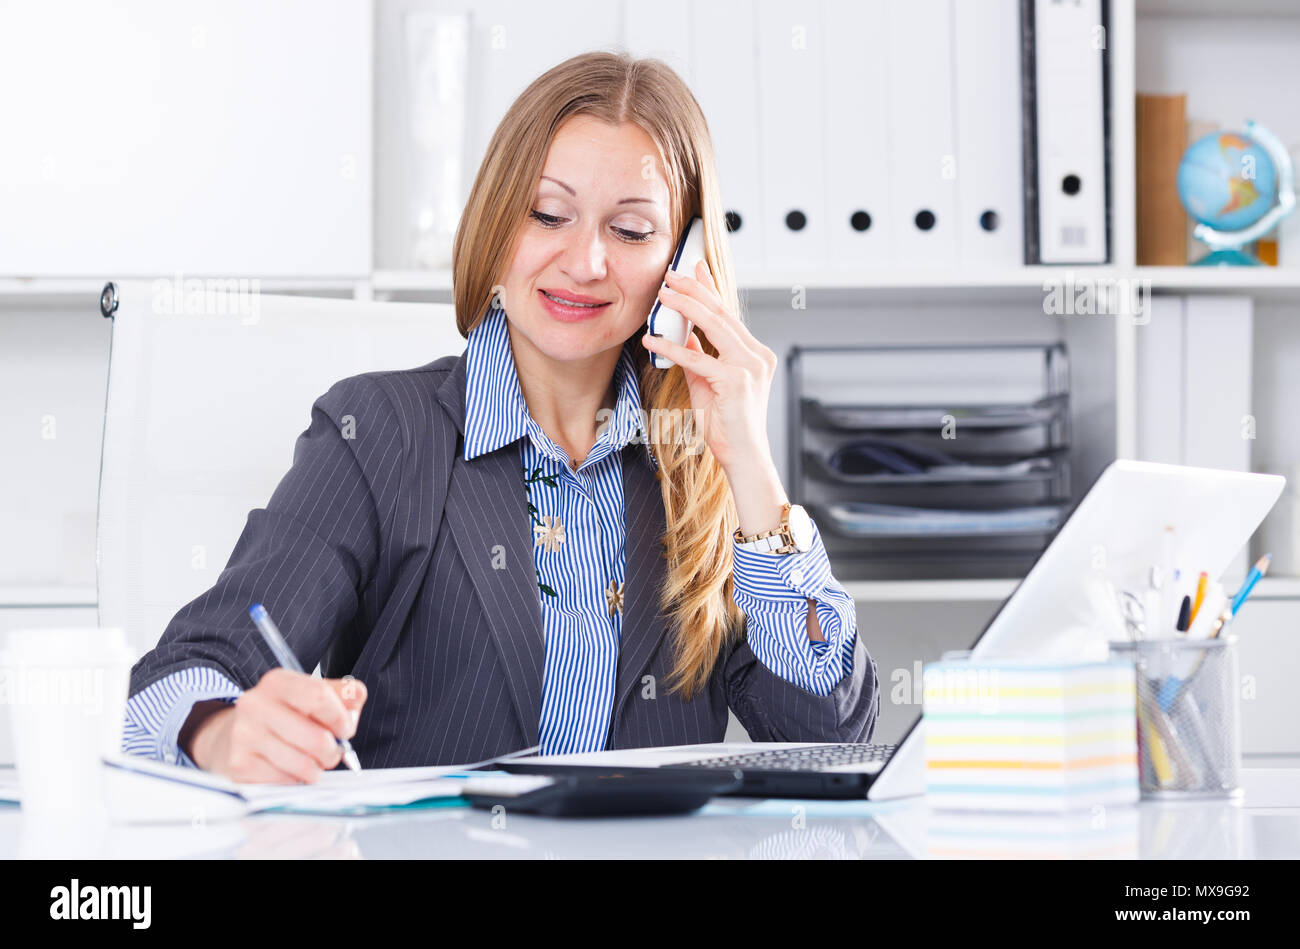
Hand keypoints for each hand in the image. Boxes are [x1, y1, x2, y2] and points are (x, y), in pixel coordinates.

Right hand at [186, 669, 367, 783]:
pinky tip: (289, 769)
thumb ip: (343, 694)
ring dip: (316, 769)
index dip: (341, 719)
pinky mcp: (239, 765)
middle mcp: (255, 705)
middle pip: (316, 738)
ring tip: (311, 762)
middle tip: (331, 752)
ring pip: (303, 765)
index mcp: (277, 682)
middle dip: (333, 751)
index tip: (345, 729)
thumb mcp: (312, 694)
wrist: (235, 736)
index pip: (320, 697)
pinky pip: (286, 782)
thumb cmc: (286, 716)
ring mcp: (244, 736)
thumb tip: (356, 697)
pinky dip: (295, 780)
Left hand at [640, 259, 778, 473]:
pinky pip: (698, 358)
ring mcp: (749, 367)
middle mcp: (756, 356)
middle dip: (694, 289)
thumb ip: (700, 358)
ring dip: (685, 307)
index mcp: (754, 354)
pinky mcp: (735, 382)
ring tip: (663, 294)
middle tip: (671, 275)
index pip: (729, 313)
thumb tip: (686, 335)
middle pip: (722, 313)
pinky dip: (673, 348)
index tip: (694, 268)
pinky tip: (654, 340)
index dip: (710, 288)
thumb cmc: (727, 426)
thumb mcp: (708, 385)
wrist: (744, 457)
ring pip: (714, 326)